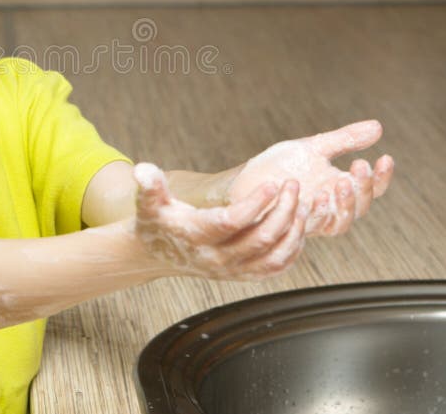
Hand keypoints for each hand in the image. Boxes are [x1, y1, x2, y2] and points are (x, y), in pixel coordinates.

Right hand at [133, 163, 307, 281]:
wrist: (157, 254)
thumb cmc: (156, 221)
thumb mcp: (148, 202)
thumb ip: (149, 185)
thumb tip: (142, 170)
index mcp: (196, 237)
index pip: (231, 223)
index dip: (254, 204)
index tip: (271, 184)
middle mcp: (216, 259)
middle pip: (259, 239)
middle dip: (282, 211)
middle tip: (293, 186)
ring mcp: (231, 270)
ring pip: (273, 257)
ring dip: (294, 231)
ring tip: (303, 203)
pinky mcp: (242, 275)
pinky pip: (275, 268)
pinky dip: (293, 249)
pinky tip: (298, 225)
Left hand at [227, 120, 394, 235]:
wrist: (247, 179)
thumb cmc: (279, 166)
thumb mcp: (314, 147)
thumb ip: (345, 140)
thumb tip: (378, 126)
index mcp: (339, 187)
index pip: (371, 188)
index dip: (382, 176)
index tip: (386, 157)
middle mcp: (330, 207)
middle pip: (360, 207)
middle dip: (363, 187)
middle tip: (359, 166)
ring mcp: (313, 218)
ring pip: (340, 223)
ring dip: (345, 204)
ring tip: (342, 181)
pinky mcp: (293, 225)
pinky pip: (312, 227)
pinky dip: (318, 213)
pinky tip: (318, 196)